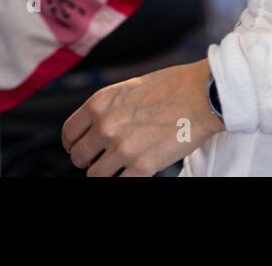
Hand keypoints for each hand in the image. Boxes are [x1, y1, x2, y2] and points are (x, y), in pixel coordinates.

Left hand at [61, 60, 224, 176]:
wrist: (202, 95)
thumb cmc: (170, 87)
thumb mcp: (128, 88)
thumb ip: (108, 108)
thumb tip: (96, 126)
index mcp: (99, 103)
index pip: (69, 133)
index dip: (72, 144)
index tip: (79, 147)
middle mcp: (105, 126)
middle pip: (79, 157)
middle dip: (87, 160)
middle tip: (99, 160)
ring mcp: (123, 148)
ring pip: (95, 175)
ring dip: (104, 173)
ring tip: (117, 167)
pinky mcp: (143, 167)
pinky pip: (119, 183)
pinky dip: (124, 179)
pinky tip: (134, 171)